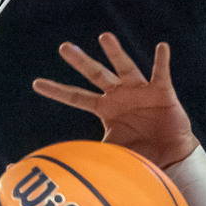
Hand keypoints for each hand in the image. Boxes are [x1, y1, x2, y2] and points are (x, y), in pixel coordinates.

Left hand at [33, 33, 198, 170]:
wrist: (169, 159)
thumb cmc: (140, 155)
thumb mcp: (110, 154)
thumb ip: (88, 156)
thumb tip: (62, 168)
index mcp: (105, 108)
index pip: (76, 97)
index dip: (57, 91)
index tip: (37, 84)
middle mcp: (119, 95)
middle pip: (96, 74)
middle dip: (80, 61)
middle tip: (64, 48)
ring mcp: (140, 90)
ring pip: (125, 67)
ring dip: (115, 53)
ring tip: (104, 37)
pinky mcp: (162, 92)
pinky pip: (161, 74)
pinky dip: (162, 60)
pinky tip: (161, 47)